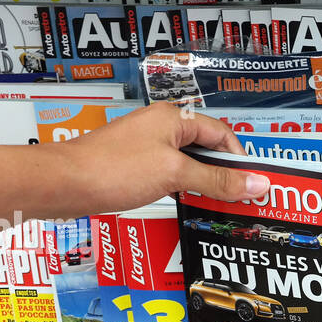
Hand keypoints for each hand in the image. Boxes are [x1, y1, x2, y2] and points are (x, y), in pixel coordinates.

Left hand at [51, 102, 271, 214]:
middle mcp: (161, 127)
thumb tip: (256, 183)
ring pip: (189, 163)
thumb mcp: (175, 174)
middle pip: (207, 148)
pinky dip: (184, 188)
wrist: (64, 184)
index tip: (252, 184)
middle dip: (224, 173)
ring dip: (204, 183)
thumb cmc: (111, 169)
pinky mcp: (135, 165)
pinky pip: (171, 174)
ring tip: (216, 204)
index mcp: (174, 118)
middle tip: (239, 198)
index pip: (222, 134)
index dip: (240, 159)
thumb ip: (217, 180)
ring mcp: (147, 146)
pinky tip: (186, 203)